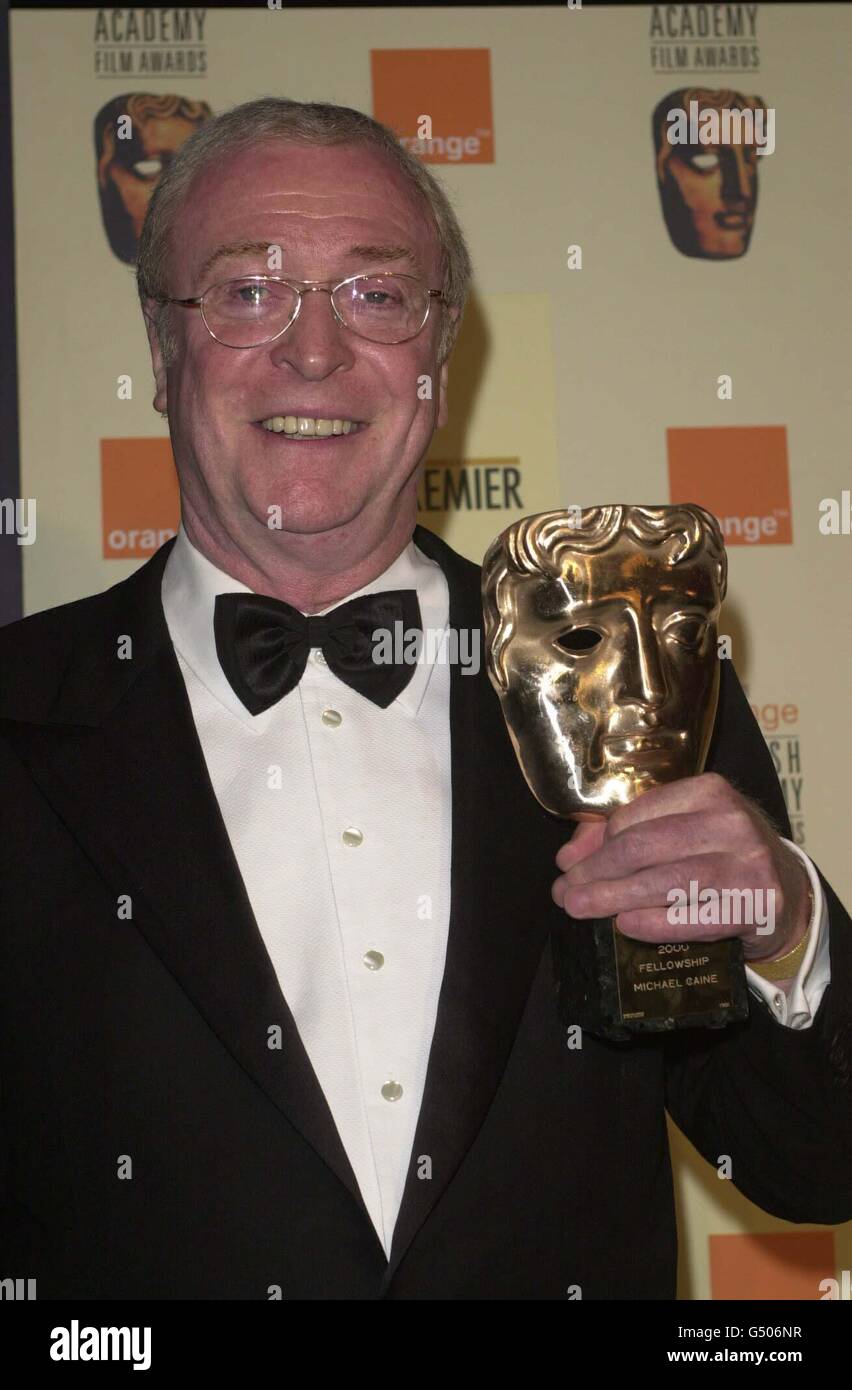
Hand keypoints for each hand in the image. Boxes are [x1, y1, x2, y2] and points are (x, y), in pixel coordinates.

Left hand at [551, 772, 811, 962]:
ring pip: (665, 881)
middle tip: (565, 893)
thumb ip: (624, 833)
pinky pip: (695, 916)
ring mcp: (748, 863)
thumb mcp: (680, 831)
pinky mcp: (757, 905)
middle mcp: (731, 822)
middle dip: (596, 872)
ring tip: (580, 909)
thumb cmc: (720, 856)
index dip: (594, 844)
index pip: (634, 815)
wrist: (787, 891)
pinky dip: (655, 922)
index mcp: (708, 792)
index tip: (567, 865)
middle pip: (643, 847)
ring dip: (613, 897)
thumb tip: (569, 857)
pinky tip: (625, 925)